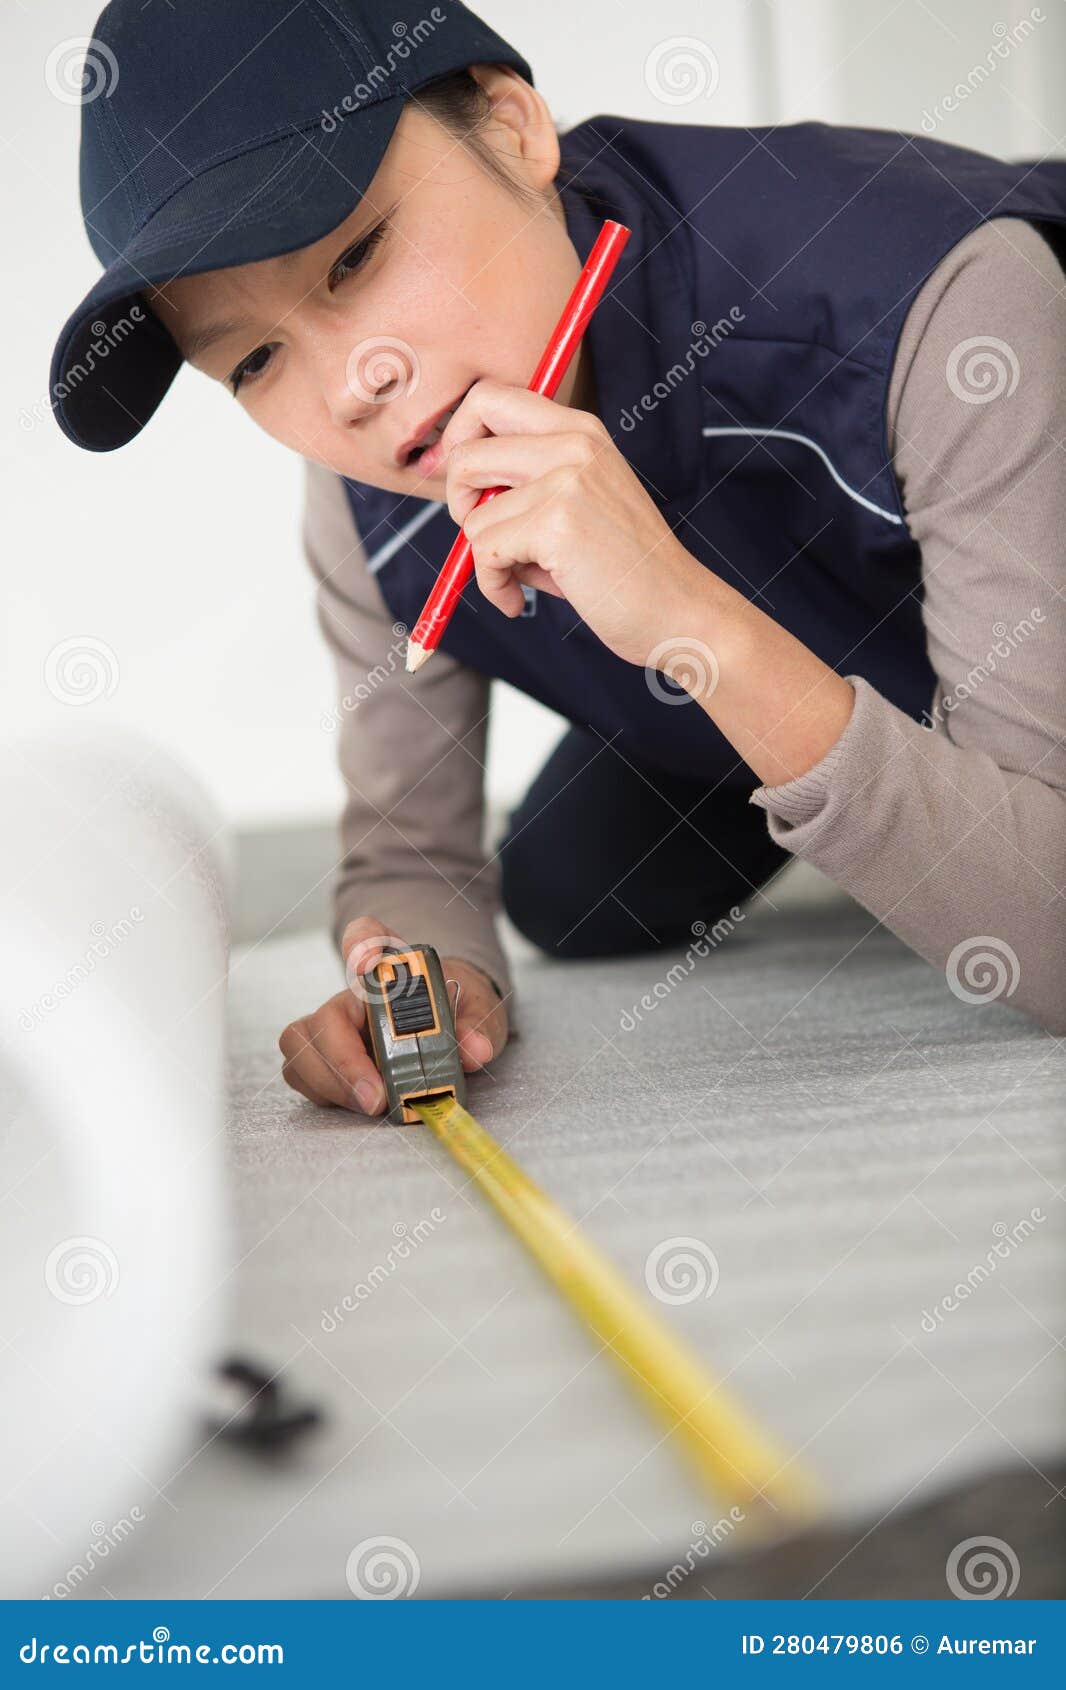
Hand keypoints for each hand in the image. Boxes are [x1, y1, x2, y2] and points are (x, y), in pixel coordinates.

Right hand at [278, 914, 507, 1114]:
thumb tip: (474, 1049)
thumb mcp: (479, 1011)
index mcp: (393, 969)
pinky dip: (329, 1094)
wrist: (445, 1026)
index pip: (367, 936)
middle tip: (376, 1094)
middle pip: (327, 1013)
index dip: (361, 945)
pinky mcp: (322, 1057)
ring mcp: (333, 1026)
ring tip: (371, 1103)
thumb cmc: (456, 1009)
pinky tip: (360, 1103)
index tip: (368, 963)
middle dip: (345, 1059)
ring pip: (302, 1044)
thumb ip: (479, 1025)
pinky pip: (302, 1072)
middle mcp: (354, 995)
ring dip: (332, 1081)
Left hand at [439, 379, 704, 667]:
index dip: (459, 439)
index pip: (489, 398)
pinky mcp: (557, 523)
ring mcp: (566, 479)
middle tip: (480, 533)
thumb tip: (451, 474)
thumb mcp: (577, 501)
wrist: (676, 611)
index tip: (466, 484)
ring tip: (517, 578)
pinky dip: (492, 585)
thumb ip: (525, 480)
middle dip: (457, 499)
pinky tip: (517, 600)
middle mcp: (573, 442)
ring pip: (472, 512)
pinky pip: (485, 550)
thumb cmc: (620, 567)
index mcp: (579, 429)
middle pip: (466, 447)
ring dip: (483, 557)